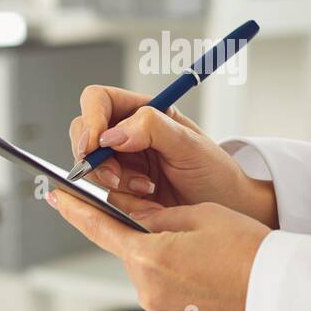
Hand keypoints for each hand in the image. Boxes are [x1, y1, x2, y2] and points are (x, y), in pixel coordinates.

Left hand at [47, 189, 269, 310]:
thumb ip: (158, 216)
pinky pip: (169, 300)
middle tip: (192, 235)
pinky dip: (183, 288)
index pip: (100, 229)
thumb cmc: (249, 251)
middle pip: (135, 255)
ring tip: (210, 262)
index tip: (58, 198)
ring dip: (171, 265)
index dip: (76, 211)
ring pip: (153, 277)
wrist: (281, 295)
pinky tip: (211, 283)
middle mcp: (148, 290)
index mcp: (149, 257)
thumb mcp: (200, 215)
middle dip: (153, 241)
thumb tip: (137, 217)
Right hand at [68, 85, 277, 226]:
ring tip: (147, 189)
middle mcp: (128, 135)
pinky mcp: (122, 191)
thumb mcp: (190, 146)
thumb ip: (152, 129)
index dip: (90, 119)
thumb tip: (112, 134)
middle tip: (114, 175)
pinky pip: (102, 193)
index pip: (99, 100)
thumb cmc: (215, 173)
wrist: (226, 210)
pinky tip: (146, 201)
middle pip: (83, 133)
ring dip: (113, 180)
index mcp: (144, 112)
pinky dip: (120, 199)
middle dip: (95, 156)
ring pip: (90, 166)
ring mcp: (123, 163)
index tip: (95, 144)